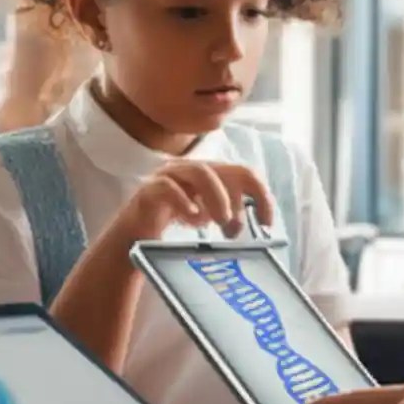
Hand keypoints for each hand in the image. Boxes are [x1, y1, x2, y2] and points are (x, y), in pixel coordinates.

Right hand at [112, 161, 272, 240]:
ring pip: (200, 172)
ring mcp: (170, 175)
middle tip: (235, 230)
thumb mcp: (209, 216)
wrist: (135, 235)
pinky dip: (184, 201)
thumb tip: (250, 225)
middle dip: (236, 199)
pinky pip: (168, 187)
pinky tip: (193, 218)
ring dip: (216, 197)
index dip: (261, 195)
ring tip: (222, 222)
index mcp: (211, 173)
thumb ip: (231, 216)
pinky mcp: (150, 189)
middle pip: (225, 170)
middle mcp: (192, 169)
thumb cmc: (175, 219)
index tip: (268, 223)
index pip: (244, 173)